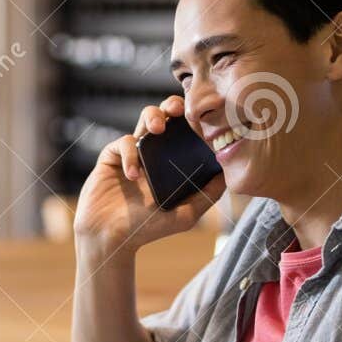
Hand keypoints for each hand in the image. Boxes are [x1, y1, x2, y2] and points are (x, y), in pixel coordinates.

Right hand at [72, 95, 224, 262]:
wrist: (112, 236)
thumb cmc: (147, 228)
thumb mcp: (185, 215)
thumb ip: (207, 196)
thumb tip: (229, 175)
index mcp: (173, 162)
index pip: (187, 131)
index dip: (194, 120)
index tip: (204, 119)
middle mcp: (155, 152)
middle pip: (167, 115)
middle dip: (173, 105)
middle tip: (179, 110)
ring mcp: (134, 151)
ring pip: (145, 117)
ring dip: (153, 116)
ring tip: (158, 129)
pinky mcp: (113, 155)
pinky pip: (124, 142)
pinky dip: (130, 155)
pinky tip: (133, 176)